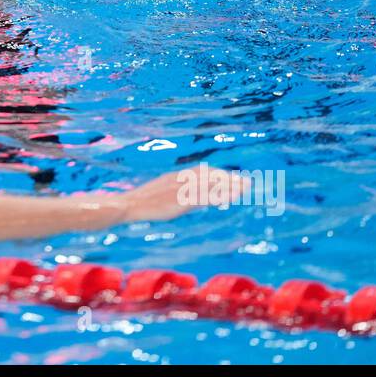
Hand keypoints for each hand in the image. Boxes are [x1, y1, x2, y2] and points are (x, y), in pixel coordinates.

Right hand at [124, 166, 248, 220]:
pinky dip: (219, 196)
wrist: (128, 205)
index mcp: (175, 176)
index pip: (202, 171)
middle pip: (210, 176)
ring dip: (229, 186)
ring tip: (245, 188)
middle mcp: (181, 180)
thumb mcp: (159, 191)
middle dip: (229, 179)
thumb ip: (173, 190)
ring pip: (211, 185)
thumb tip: (185, 196)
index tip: (233, 177)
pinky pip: (205, 197)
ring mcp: (181, 190)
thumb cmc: (140, 202)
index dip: (219, 174)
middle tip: (247, 182)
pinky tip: (230, 198)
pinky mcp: (181, 202)